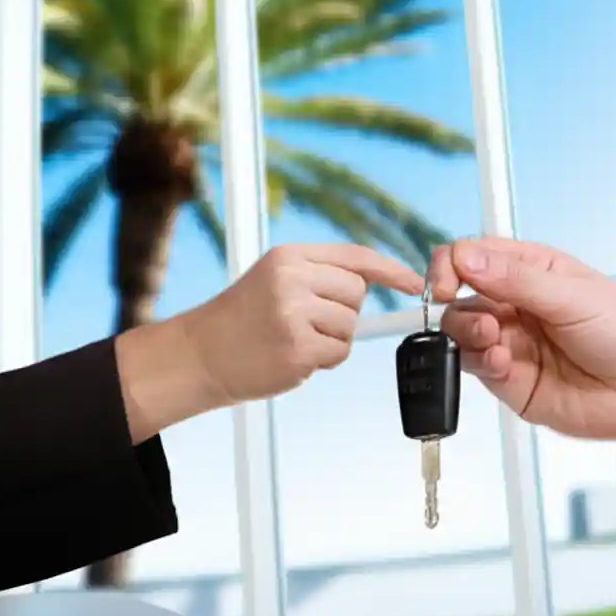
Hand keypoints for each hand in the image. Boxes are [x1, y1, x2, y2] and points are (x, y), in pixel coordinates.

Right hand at [116, 243, 422, 442]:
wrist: (201, 354)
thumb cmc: (243, 318)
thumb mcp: (276, 277)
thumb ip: (319, 273)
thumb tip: (375, 281)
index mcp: (289, 256)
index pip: (354, 256)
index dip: (390, 270)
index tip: (415, 283)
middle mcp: (293, 279)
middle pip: (357, 293)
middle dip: (342, 311)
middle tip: (303, 320)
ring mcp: (295, 314)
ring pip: (350, 326)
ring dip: (332, 339)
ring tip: (293, 338)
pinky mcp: (298, 349)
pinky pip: (339, 352)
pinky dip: (323, 359)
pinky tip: (292, 356)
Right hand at [429, 238, 615, 463]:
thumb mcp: (573, 297)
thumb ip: (515, 279)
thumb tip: (465, 257)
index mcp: (532, 269)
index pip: (473, 255)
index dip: (452, 264)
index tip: (448, 280)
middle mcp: (515, 303)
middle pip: (458, 293)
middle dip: (454, 302)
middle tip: (480, 318)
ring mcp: (510, 341)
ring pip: (459, 331)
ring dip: (467, 334)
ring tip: (495, 342)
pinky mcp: (509, 379)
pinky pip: (474, 366)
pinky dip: (480, 363)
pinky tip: (504, 363)